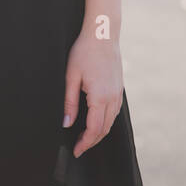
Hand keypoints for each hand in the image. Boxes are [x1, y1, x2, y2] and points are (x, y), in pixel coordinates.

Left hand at [63, 32, 123, 158]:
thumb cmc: (84, 52)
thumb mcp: (71, 76)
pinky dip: (106, 121)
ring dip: (100, 132)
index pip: (94, 129)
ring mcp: (118, 93)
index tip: (76, 151)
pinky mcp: (119, 88)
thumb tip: (66, 124)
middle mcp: (112, 98)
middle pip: (104, 129)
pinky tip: (96, 120)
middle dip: (92, 141)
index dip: (85, 143)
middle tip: (79, 147)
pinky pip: (114, 111)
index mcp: (100, 97)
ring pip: (111, 121)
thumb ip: (69, 102)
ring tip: (86, 137)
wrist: (103, 34)